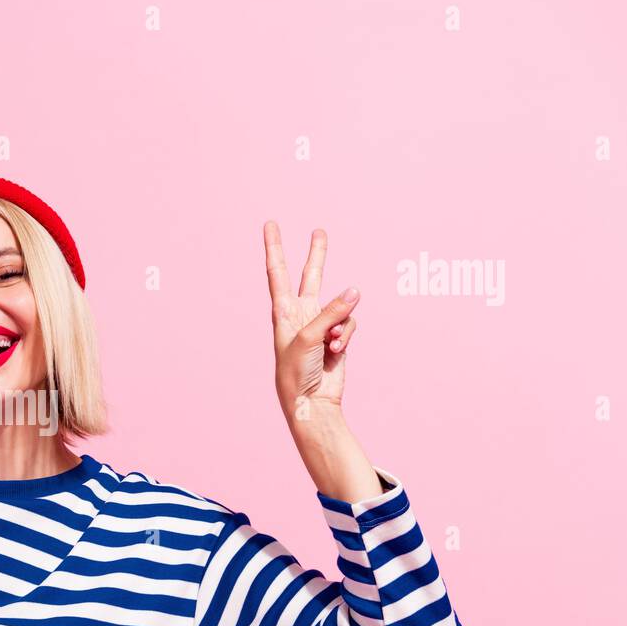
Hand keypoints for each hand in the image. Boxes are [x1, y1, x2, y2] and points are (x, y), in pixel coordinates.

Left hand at [263, 222, 359, 420]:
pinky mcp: (339, 336)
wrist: (309, 401)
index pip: (278, 272)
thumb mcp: (309, 336)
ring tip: (330, 342)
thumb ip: (331, 312)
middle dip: (316, 255)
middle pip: (311, 277)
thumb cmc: (296, 371)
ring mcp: (322, 324)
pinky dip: (346, 335)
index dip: (275, 247)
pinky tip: (337, 349)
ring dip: (340, 322)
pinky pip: (350, 324)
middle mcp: (302, 314)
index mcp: (283, 311)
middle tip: (319, 231)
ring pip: (341, 305)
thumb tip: (355, 291)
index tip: (270, 224)